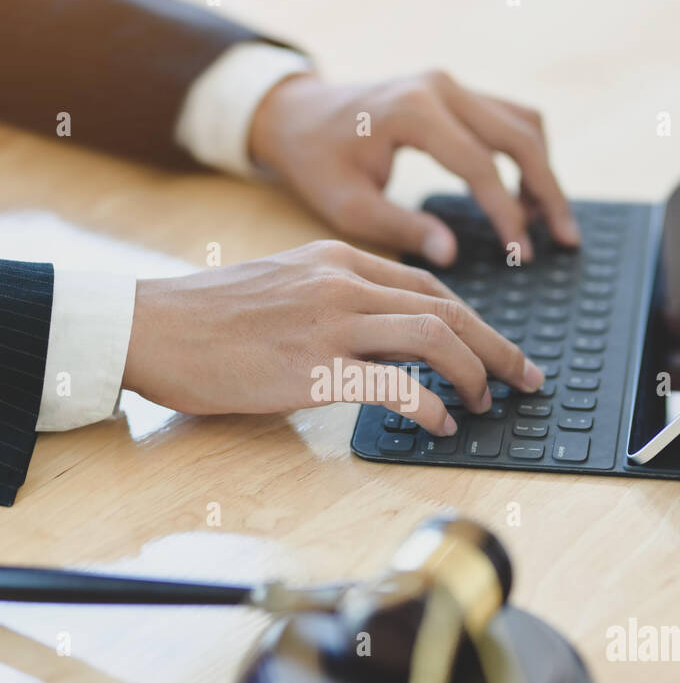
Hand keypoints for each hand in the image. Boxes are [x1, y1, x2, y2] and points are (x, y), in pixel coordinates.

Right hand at [123, 241, 544, 434]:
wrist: (150, 326)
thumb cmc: (207, 316)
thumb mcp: (282, 285)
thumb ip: (333, 299)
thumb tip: (378, 341)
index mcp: (336, 258)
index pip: (428, 284)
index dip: (475, 321)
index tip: (498, 350)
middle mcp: (342, 281)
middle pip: (447, 307)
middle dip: (497, 346)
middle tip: (526, 378)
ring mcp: (330, 322)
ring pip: (434, 337)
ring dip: (473, 374)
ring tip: (485, 403)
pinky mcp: (313, 368)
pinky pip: (396, 385)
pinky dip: (431, 406)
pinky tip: (441, 424)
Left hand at [248, 71, 578, 264]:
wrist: (295, 115)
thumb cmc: (316, 163)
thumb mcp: (346, 206)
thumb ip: (400, 228)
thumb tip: (450, 254)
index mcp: (412, 111)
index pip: (480, 165)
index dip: (507, 213)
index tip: (523, 253)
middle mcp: (440, 87)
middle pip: (518, 136)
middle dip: (547, 190)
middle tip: (566, 239)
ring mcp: (450, 84)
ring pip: (522, 122)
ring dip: (543, 170)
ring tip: (551, 222)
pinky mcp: (454, 92)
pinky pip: (508, 118)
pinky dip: (527, 154)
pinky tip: (527, 195)